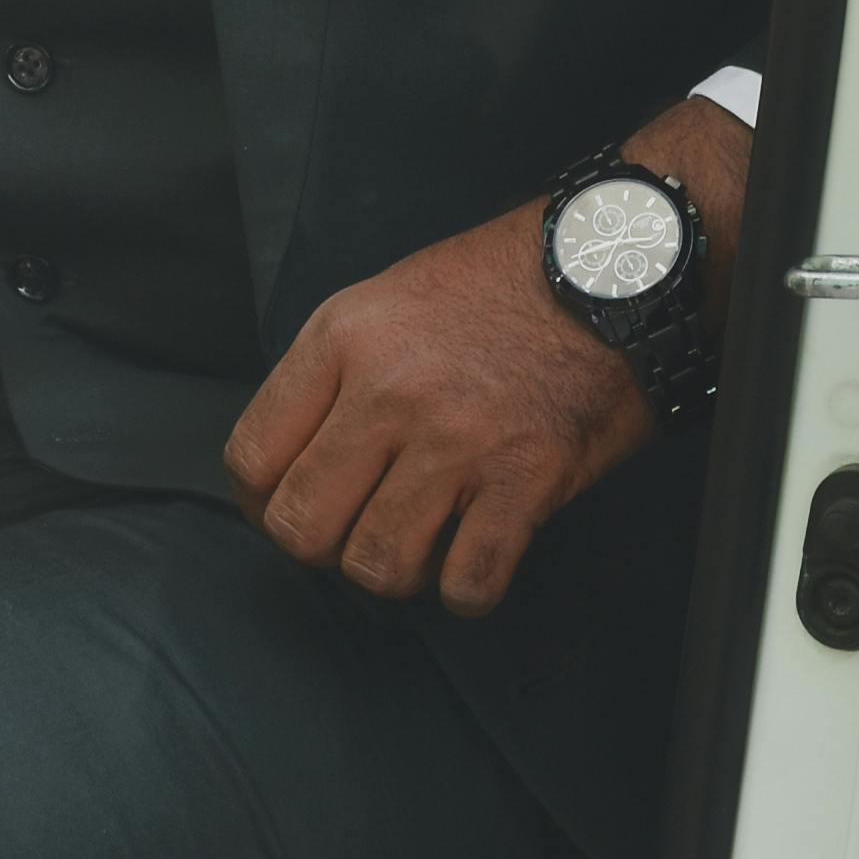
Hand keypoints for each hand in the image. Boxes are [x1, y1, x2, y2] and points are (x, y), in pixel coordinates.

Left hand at [223, 98, 750, 618]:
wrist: (607, 268)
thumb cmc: (496, 286)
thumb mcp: (385, 302)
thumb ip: (331, 377)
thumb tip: (292, 464)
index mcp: (343, 339)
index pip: (251, 456)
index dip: (261, 500)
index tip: (287, 504)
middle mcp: (389, 391)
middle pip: (301, 527)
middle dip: (320, 547)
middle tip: (354, 528)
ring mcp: (457, 440)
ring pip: (376, 566)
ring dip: (395, 570)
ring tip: (420, 540)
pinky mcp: (525, 480)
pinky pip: (466, 583)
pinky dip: (465, 590)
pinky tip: (474, 558)